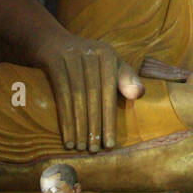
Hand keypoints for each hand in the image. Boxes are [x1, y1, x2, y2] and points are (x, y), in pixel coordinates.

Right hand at [37, 33, 142, 151]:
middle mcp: (90, 53)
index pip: (110, 93)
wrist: (53, 43)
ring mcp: (70, 56)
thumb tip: (139, 95)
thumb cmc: (89, 60)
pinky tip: (67, 137)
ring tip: (80, 147)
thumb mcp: (110, 64)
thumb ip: (126, 79)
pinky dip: (65, 119)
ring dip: (78, 125)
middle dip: (94, 126)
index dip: (110, 120)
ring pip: (76, 98)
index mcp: (107, 54)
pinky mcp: (54, 62)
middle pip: (93, 97)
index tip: (110, 144)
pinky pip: (61, 95)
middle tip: (93, 150)